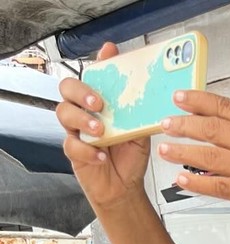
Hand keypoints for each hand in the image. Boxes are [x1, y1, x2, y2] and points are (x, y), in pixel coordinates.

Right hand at [56, 43, 150, 209]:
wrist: (125, 189)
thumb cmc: (130, 159)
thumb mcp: (140, 134)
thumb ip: (139, 115)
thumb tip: (149, 97)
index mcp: (101, 104)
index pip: (93, 77)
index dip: (97, 62)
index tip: (108, 53)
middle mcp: (85, 112)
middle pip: (67, 88)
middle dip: (80, 91)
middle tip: (98, 102)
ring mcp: (77, 131)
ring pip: (64, 112)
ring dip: (82, 119)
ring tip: (100, 130)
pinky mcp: (74, 151)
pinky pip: (72, 145)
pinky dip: (87, 150)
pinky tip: (101, 156)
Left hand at [156, 91, 229, 232]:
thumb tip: (219, 124)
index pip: (226, 107)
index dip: (199, 101)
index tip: (179, 98)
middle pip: (212, 129)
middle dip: (184, 125)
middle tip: (166, 124)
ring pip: (209, 156)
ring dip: (183, 152)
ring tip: (165, 149)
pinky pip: (216, 186)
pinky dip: (196, 183)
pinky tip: (180, 179)